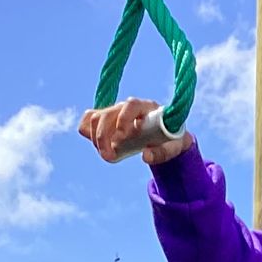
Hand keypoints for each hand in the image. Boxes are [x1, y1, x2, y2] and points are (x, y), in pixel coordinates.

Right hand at [78, 98, 195, 165]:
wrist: (166, 134)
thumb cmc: (171, 139)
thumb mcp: (173, 147)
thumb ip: (162, 153)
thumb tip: (146, 157)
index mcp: (147, 107)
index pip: (131, 104)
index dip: (124, 118)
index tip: (121, 137)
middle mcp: (127, 107)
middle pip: (107, 113)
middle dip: (103, 136)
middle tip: (108, 157)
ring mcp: (115, 112)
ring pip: (95, 117)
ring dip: (95, 138)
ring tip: (106, 155)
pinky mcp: (106, 120)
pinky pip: (88, 120)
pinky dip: (87, 132)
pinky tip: (97, 145)